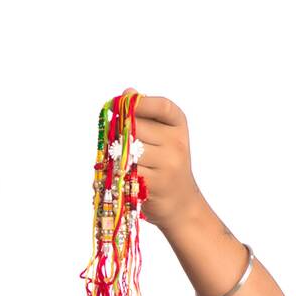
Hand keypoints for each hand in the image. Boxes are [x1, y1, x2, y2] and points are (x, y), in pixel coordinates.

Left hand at [114, 91, 207, 234]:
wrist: (181, 203)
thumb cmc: (165, 166)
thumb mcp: (163, 137)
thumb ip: (146, 116)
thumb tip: (127, 92)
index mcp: (179, 126)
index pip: (161, 107)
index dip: (140, 103)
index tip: (122, 102)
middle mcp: (176, 143)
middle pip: (136, 127)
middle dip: (120, 130)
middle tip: (114, 138)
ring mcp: (167, 164)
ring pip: (128, 149)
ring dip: (116, 152)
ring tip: (116, 158)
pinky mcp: (154, 183)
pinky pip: (126, 169)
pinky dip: (117, 169)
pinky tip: (118, 172)